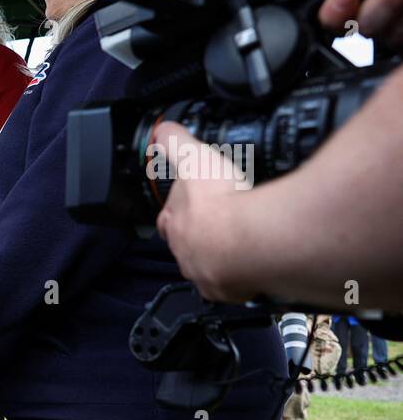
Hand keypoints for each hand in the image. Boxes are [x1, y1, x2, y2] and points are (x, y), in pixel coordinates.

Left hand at [152, 121, 256, 302]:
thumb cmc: (219, 202)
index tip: (194, 206)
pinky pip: (234, 286)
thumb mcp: (194, 157)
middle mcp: (186, 251)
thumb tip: (163, 130)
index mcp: (174, 222)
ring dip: (223, 257)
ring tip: (243, 246)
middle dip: (202, 237)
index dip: (180, 212)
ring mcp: (206, 273)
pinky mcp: (229, 289)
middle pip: (189, 246)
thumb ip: (177, 142)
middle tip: (223, 227)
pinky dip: (245, 276)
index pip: (168, 219)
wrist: (246, 241)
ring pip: (210, 267)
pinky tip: (257, 265)